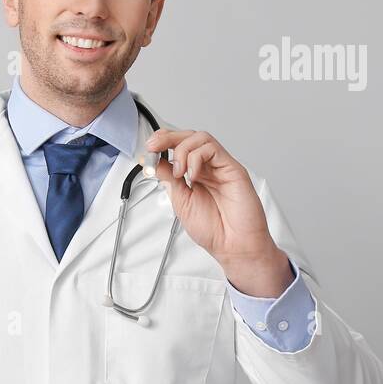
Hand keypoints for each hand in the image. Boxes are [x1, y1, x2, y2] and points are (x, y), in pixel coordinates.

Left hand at [144, 128, 292, 296]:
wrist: (234, 246)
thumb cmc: (214, 229)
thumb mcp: (181, 201)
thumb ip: (169, 180)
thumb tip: (154, 162)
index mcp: (194, 175)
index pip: (177, 148)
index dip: (162, 143)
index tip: (148, 150)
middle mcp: (208, 168)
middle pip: (188, 137)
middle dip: (167, 137)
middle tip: (153, 147)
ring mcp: (220, 167)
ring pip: (200, 138)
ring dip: (181, 149)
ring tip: (178, 172)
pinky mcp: (232, 169)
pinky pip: (212, 149)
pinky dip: (196, 157)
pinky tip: (191, 175)